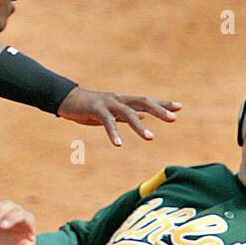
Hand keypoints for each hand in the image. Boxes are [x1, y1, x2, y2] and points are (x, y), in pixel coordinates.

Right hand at [57, 88, 181, 146]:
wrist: (66, 100)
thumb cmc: (89, 107)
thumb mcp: (111, 111)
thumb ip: (127, 114)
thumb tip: (142, 115)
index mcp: (124, 101)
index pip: (147, 101)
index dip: (163, 104)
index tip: (180, 107)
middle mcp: (119, 99)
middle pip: (143, 102)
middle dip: (159, 110)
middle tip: (174, 119)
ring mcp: (108, 103)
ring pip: (128, 112)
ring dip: (140, 125)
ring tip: (151, 138)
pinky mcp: (96, 109)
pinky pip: (107, 122)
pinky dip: (114, 133)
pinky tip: (118, 145)